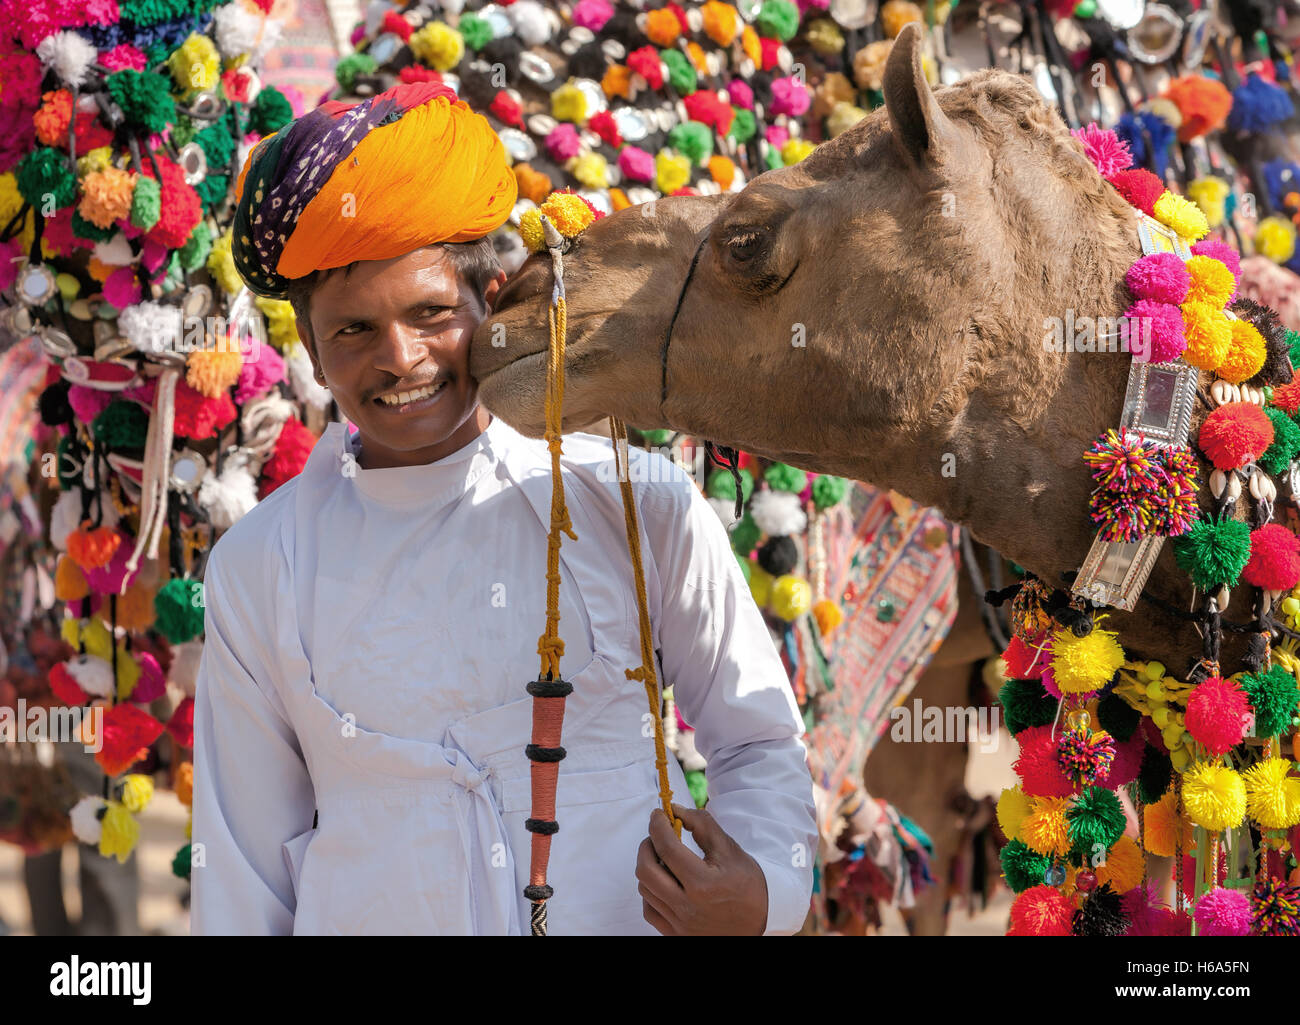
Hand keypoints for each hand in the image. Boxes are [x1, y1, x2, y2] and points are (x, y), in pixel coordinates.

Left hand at [635, 802, 768, 934]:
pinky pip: (649, 910)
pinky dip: (651, 891)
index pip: (667, 848)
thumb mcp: (729, 849)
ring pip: (645, 889)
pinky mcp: (676, 935)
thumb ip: (701, 824)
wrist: (762, 920)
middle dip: (647, 845)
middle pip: (646, 870)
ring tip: (665, 858)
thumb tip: (674, 810)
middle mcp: (688, 907)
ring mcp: (680, 924)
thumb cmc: (747, 882)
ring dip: (649, 866)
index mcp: (703, 883)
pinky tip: (665, 881)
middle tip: (658, 835)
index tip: (658, 814)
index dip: (658, 825)